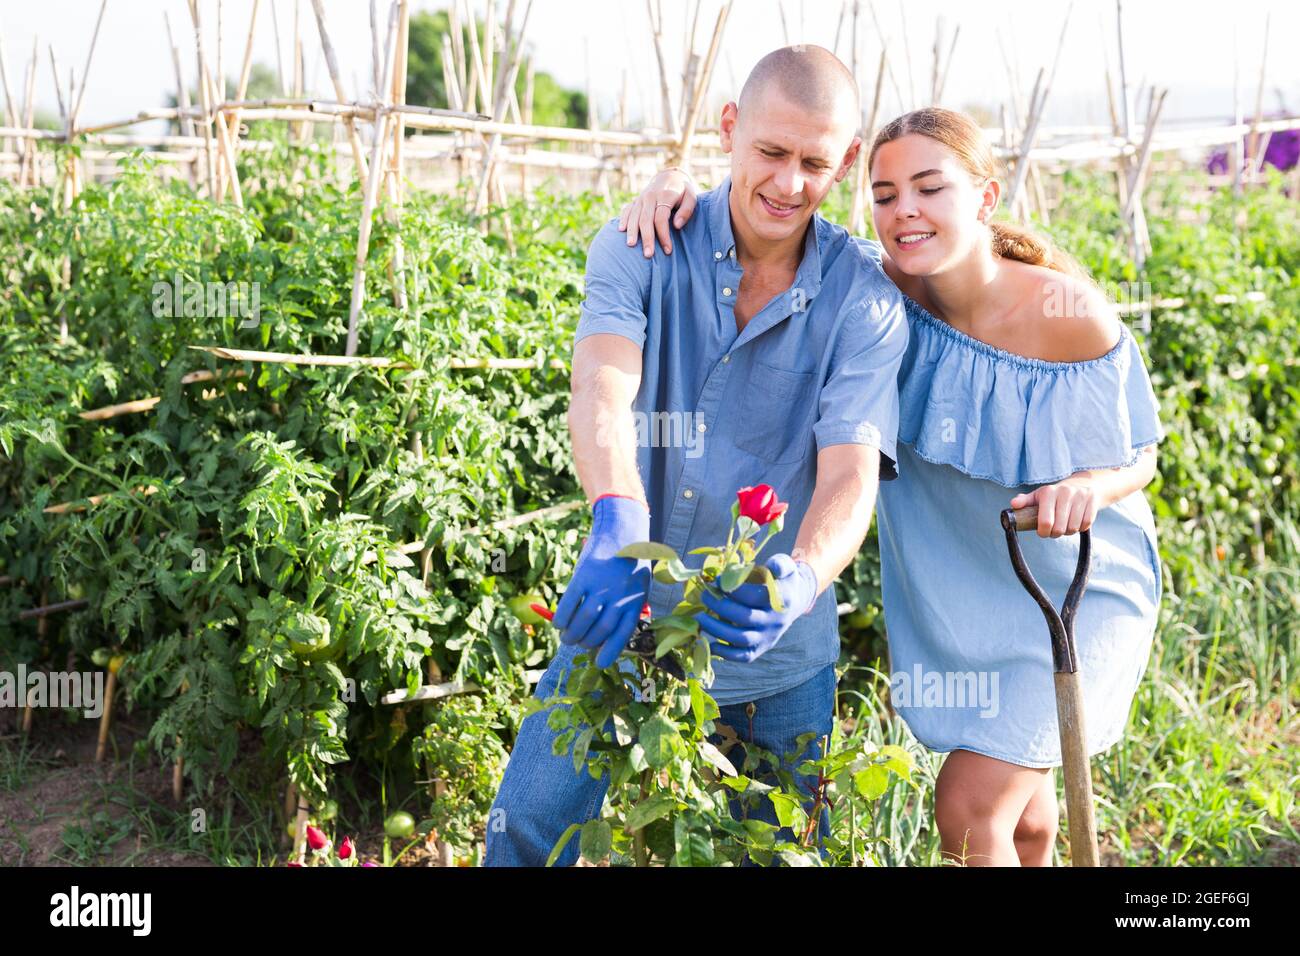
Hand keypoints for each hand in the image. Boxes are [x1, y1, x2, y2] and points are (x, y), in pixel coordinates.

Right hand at [553, 495, 651, 668]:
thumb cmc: (631, 562)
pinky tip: (558, 624)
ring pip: (584, 620)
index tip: (599, 663)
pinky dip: (562, 617)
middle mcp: (619, 597)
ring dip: (572, 634)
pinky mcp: (584, 576)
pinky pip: (570, 602)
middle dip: (586, 642)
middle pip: (600, 630)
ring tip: (567, 638)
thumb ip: (628, 608)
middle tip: (578, 644)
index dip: (610, 652)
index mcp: (634, 602)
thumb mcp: (638, 586)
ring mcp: (600, 586)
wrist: (622, 530)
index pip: (621, 635)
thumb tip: (610, 636)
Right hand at [616, 167, 698, 257]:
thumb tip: (677, 226)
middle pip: (646, 219)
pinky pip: (627, 209)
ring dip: (632, 231)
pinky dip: (623, 219)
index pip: (661, 218)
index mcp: (665, 195)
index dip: (664, 235)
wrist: (670, 176)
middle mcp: (650, 196)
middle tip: (648, 254)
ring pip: (634, 215)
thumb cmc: (683, 191)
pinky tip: (621, 230)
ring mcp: (641, 198)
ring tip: (631, 245)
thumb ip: (686, 211)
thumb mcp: (691, 197)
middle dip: (646, 238)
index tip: (667, 250)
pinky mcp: (635, 200)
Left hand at [694, 554, 819, 662]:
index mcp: (782, 599)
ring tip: (700, 618)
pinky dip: (725, 653)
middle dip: (720, 606)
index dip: (734, 589)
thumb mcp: (785, 566)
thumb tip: (773, 566)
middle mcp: (776, 621)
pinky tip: (709, 643)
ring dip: (717, 629)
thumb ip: (780, 564)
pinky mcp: (761, 648)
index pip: (755, 596)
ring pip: (741, 638)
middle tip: (704, 596)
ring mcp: (768, 637)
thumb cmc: (781, 580)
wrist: (793, 602)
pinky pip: (743, 656)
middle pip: (745, 617)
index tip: (717, 580)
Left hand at [1010, 479, 1099, 537]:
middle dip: (1055, 534)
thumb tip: (1013, 504)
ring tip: (1065, 524)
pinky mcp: (1092, 501)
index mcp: (1048, 492)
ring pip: (1073, 528)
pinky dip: (1081, 528)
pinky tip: (1076, 521)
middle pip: (1059, 528)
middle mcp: (1064, 492)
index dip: (1043, 532)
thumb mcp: (1038, 496)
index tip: (1043, 532)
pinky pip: (1086, 525)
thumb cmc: (1055, 495)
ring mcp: (1080, 496)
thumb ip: (1025, 501)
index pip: (1045, 522)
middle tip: (1054, 530)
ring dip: (1068, 531)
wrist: (1082, 484)